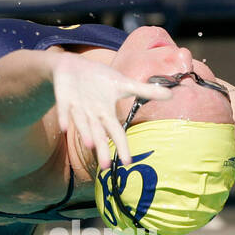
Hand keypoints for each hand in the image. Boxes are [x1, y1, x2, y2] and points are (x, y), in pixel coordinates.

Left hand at [52, 55, 170, 168]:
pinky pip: (63, 109)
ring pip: (82, 123)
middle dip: (102, 149)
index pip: (116, 132)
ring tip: (91, 145)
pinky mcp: (64, 98)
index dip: (122, 146)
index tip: (128, 162)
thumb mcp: (123, 83)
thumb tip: (171, 95)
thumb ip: (145, 91)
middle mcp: (92, 114)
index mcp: (106, 113)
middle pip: (98, 134)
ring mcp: (77, 107)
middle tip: (105, 167)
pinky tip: (63, 126)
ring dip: (85, 133)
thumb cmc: (99, 79)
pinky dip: (63, 117)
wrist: (72, 67)